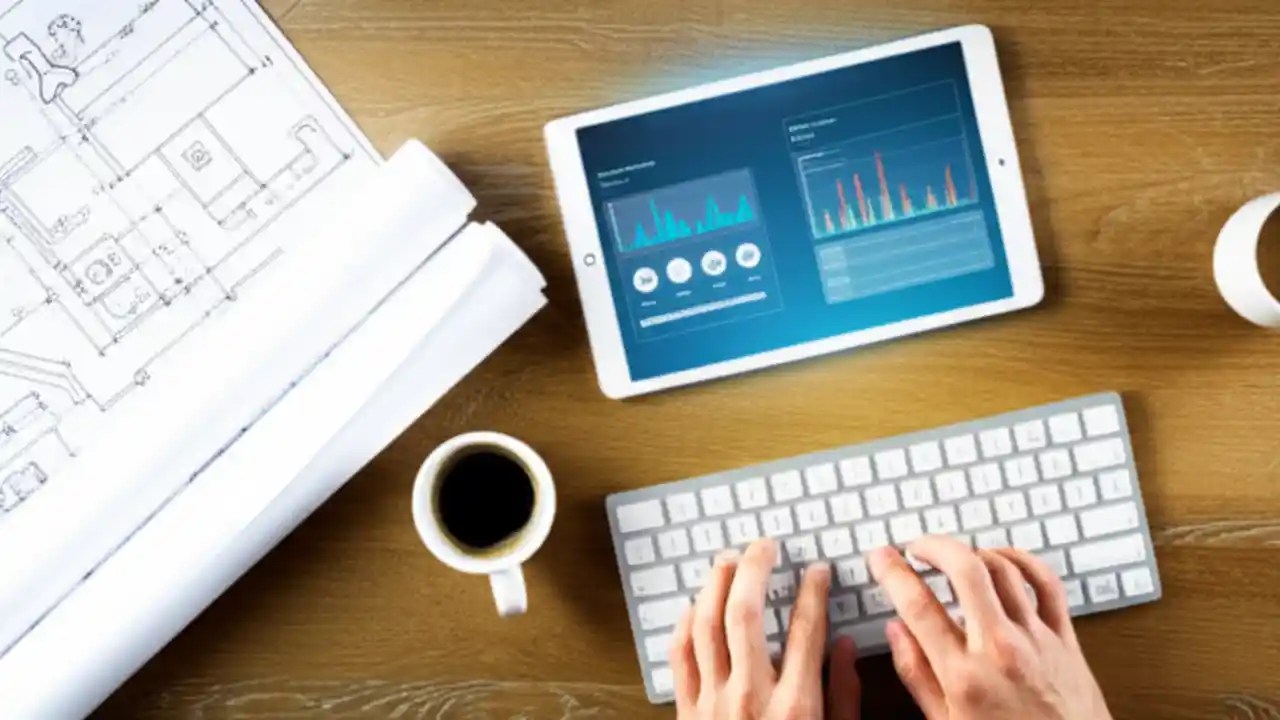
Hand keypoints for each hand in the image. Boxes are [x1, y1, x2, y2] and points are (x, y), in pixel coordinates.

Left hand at [670, 538, 860, 718]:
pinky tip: (695, 605)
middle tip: (764, 545)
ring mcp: (713, 702)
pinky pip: (680, 656)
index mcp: (795, 705)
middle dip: (754, 569)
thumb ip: (842, 694)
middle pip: (744, 614)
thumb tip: (845, 645)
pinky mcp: (687, 712)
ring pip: (706, 626)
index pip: (805, 630)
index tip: (817, 571)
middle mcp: (750, 696)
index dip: (813, 592)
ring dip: (715, 585)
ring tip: (728, 560)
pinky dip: (686, 624)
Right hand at [868, 537, 1112, 719]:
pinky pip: (1046, 582)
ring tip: (953, 556)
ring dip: (973, 552)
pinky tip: (1001, 559)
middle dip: (934, 546)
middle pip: (965, 571)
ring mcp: (1036, 640)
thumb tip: (895, 631)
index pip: (918, 606)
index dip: (893, 573)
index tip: (881, 558)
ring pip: (1003, 569)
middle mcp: (1000, 651)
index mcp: (963, 677)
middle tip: (917, 546)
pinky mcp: (1065, 639)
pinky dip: (1021, 560)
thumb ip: (917, 675)